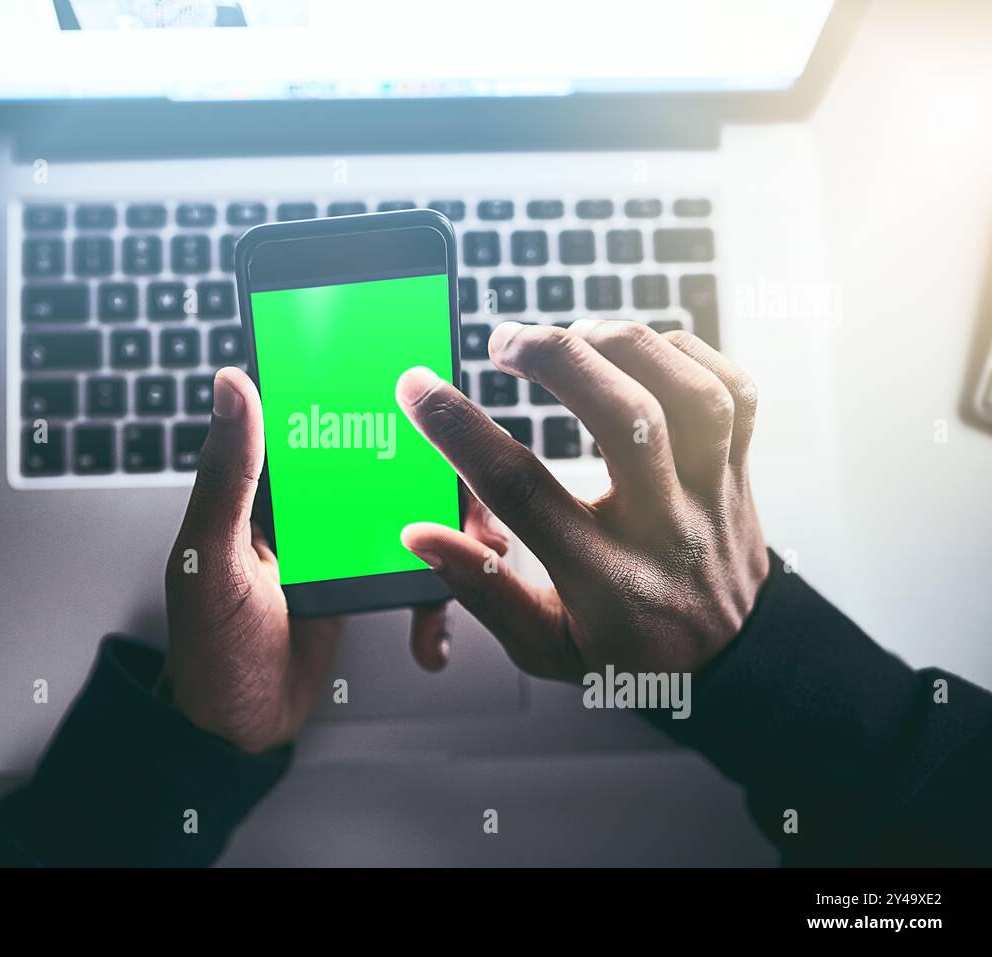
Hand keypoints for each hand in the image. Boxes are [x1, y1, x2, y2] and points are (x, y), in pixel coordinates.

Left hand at [161, 367, 505, 751]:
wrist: (230, 730)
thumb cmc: (205, 647)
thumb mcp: (212, 556)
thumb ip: (226, 475)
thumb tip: (233, 384)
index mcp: (261, 486)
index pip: (318, 419)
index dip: (367, 401)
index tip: (421, 392)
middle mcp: (302, 506)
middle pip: (380, 463)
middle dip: (432, 471)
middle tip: (471, 492)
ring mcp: (335, 545)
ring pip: (404, 514)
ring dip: (448, 530)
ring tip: (483, 553)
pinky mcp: (357, 584)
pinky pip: (407, 573)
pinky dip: (430, 597)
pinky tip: (435, 628)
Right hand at [396, 320, 769, 680]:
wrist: (733, 658)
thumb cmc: (626, 649)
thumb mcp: (544, 645)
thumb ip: (483, 591)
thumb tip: (421, 536)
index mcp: (603, 575)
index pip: (523, 490)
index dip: (461, 432)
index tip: (418, 389)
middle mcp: (662, 526)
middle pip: (625, 420)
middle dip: (556, 361)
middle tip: (505, 342)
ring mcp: (710, 492)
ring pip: (688, 395)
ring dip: (624, 346)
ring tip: (571, 336)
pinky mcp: (739, 467)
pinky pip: (733, 391)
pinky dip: (684, 351)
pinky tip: (636, 349)